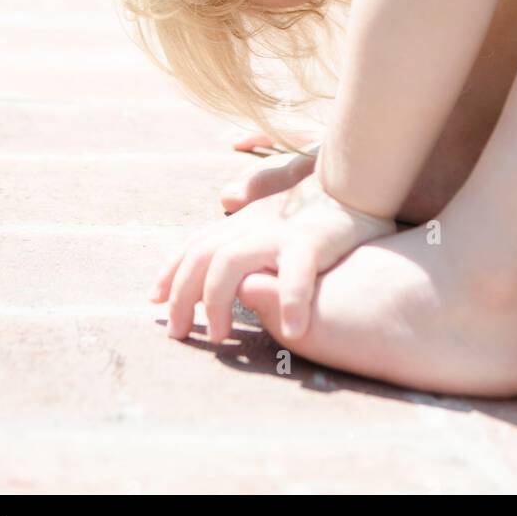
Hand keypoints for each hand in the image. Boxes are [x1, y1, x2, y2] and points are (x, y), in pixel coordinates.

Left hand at [149, 170, 395, 342]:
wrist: (362, 177)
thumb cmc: (322, 192)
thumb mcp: (282, 198)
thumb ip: (252, 199)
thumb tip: (225, 196)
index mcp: (244, 220)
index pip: (196, 245)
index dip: (172, 271)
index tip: (154, 299)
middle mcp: (253, 224)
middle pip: (201, 257)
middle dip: (182, 296)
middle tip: (178, 333)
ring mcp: (279, 233)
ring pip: (229, 264)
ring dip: (218, 301)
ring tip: (221, 338)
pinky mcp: (311, 241)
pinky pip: (295, 275)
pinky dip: (291, 301)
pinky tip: (292, 331)